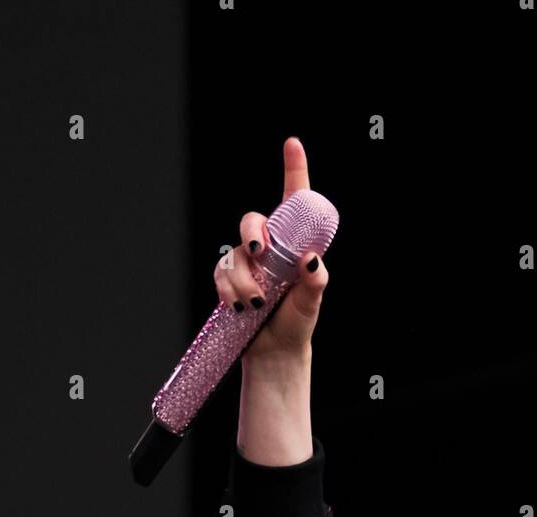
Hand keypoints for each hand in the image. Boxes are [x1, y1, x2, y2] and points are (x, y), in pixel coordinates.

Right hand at [213, 136, 329, 362]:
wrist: (274, 352)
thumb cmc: (297, 324)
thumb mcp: (312, 302)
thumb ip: (316, 280)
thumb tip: (311, 260)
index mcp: (294, 244)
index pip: (294, 201)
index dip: (294, 169)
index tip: (293, 143)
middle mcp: (269, 248)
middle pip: (252, 221)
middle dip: (252, 233)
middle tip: (261, 254)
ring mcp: (247, 262)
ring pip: (234, 254)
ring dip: (244, 281)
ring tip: (257, 305)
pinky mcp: (230, 278)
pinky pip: (221, 273)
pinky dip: (229, 290)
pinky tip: (240, 307)